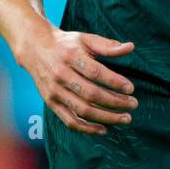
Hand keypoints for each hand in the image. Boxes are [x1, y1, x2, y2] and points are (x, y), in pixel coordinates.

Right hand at [16, 28, 137, 135]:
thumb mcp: (86, 39)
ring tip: (125, 118)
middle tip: (133, 105)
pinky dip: (87, 128)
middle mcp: (61, 75)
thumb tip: (131, 47)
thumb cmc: (67, 44)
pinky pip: (70, 120)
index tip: (131, 88)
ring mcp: (54, 91)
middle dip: (115, 102)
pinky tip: (104, 129)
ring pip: (82, 110)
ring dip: (106, 117)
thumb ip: (108, 46)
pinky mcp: (51, 103)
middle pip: (90, 94)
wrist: (35, 49)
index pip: (95, 72)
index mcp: (71, 57)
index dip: (114, 82)